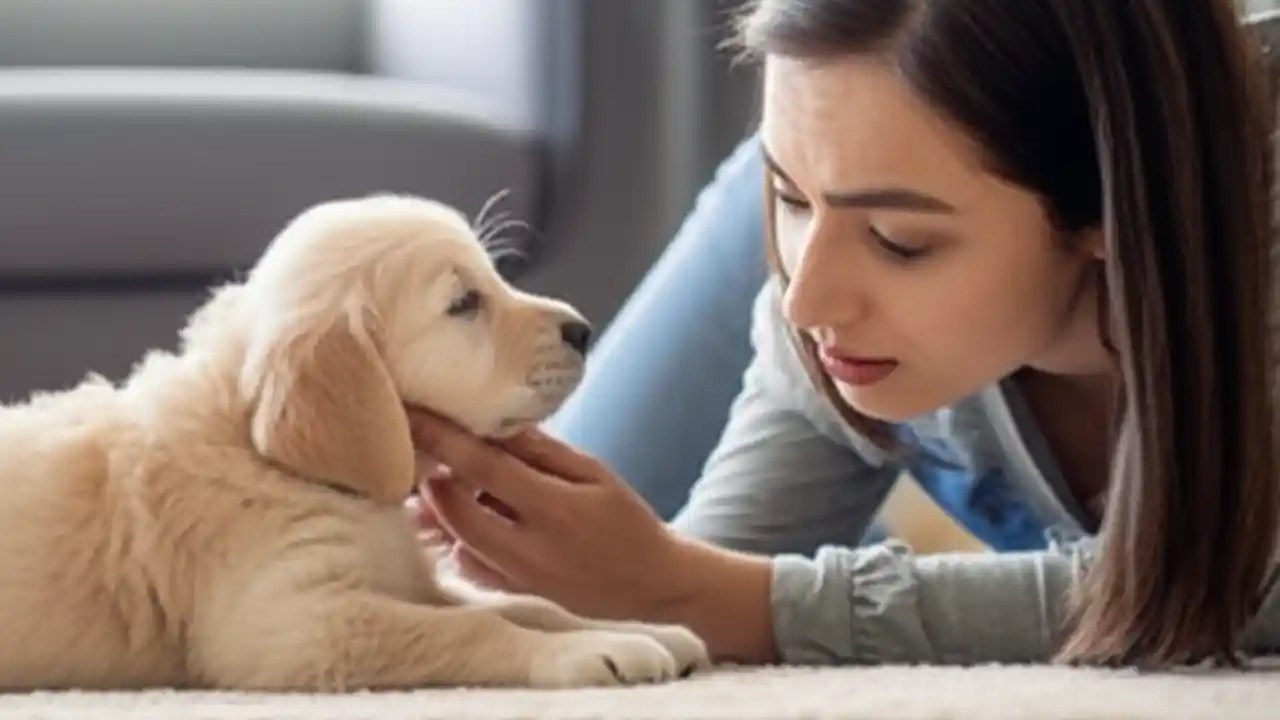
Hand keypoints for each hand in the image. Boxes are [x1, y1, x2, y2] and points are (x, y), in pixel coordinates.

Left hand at [406, 409, 689, 621]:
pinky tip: (464, 522)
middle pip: (457, 512)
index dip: (443, 439)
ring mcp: (521, 576)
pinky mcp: (519, 594)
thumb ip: (544, 451)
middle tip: (426, 455)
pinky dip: (459, 542)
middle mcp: (531, 547)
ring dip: (441, 513)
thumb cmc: (628, 520)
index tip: (413, 416)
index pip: (484, 467)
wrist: (654, 581)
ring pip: (459, 543)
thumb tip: (498, 424)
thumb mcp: (595, 473)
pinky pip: (472, 569)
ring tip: (438, 484)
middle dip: (433, 481)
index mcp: (554, 507)